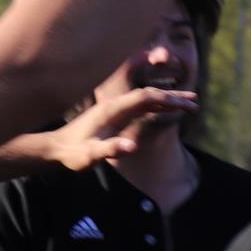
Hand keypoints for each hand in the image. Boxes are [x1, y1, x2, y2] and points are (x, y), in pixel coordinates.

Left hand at [50, 88, 197, 170]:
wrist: (55, 148)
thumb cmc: (71, 154)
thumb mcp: (89, 156)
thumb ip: (109, 150)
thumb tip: (132, 146)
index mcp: (112, 110)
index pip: (145, 97)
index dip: (167, 99)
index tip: (187, 105)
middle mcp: (115, 105)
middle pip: (150, 94)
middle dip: (174, 97)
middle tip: (196, 102)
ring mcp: (115, 108)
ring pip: (147, 98)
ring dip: (168, 99)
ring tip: (190, 103)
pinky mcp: (115, 115)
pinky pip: (141, 106)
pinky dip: (158, 105)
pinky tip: (167, 109)